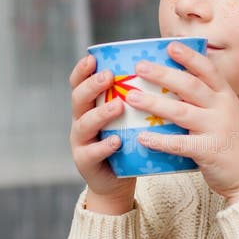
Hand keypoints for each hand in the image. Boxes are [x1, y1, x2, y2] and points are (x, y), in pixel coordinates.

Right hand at [69, 55, 135, 212]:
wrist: (117, 180)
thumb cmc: (127, 142)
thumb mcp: (126, 117)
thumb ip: (132, 97)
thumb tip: (159, 69)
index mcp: (89, 106)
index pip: (79, 83)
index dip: (82, 70)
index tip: (93, 57)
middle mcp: (81, 121)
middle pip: (79, 99)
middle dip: (92, 86)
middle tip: (108, 76)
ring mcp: (81, 142)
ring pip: (85, 124)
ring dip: (101, 113)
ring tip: (118, 106)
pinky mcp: (86, 163)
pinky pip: (92, 153)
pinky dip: (105, 146)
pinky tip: (117, 141)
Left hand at [125, 41, 238, 204]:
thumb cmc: (236, 146)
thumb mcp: (229, 117)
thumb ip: (208, 104)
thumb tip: (175, 91)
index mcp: (227, 97)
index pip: (208, 70)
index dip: (189, 56)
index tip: (170, 46)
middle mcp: (223, 109)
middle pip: (189, 85)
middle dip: (162, 74)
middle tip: (139, 68)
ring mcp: (217, 129)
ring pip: (181, 111)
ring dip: (154, 103)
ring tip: (133, 98)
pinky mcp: (210, 151)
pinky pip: (180, 144)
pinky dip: (160, 141)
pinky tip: (142, 137)